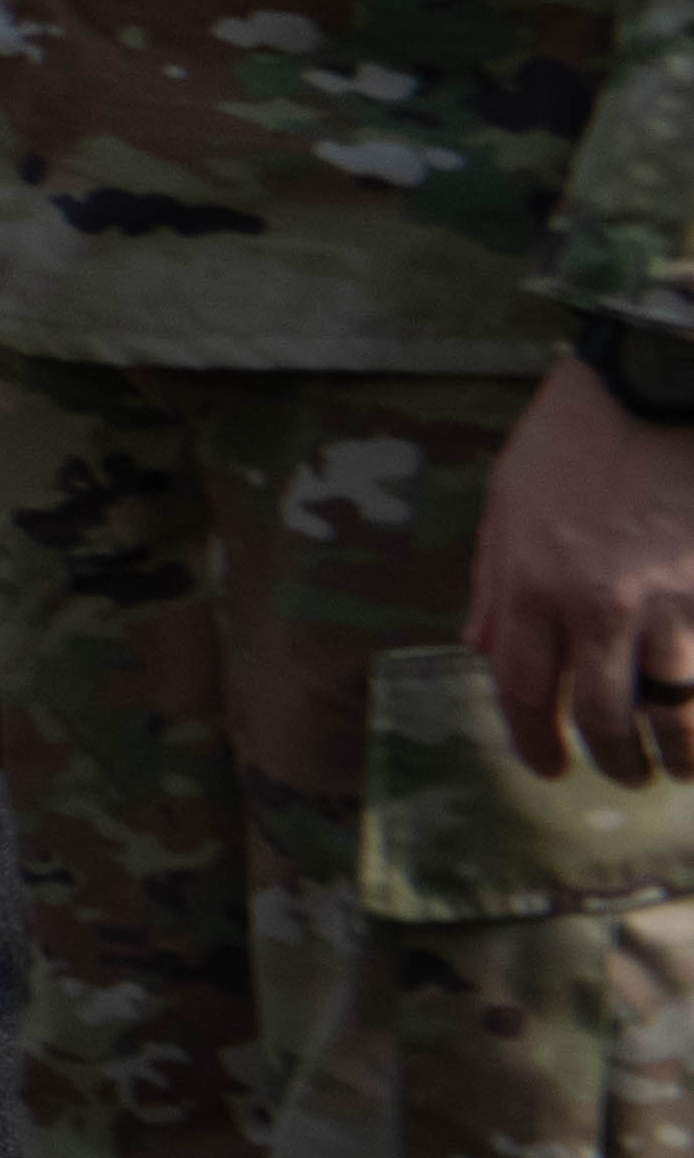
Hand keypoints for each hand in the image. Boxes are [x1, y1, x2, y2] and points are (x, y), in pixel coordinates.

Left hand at [468, 354, 693, 781]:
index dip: (535, 743)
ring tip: (677, 766)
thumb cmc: (577, 436)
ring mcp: (674, 602)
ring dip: (679, 752)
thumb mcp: (508, 500)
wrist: (663, 384)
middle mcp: (601, 603)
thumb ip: (496, 583)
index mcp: (533, 582)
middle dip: (613, 760)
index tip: (550, 768)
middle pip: (605, 717)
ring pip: (679, 711)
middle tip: (623, 774)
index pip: (525, 692)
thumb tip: (483, 650)